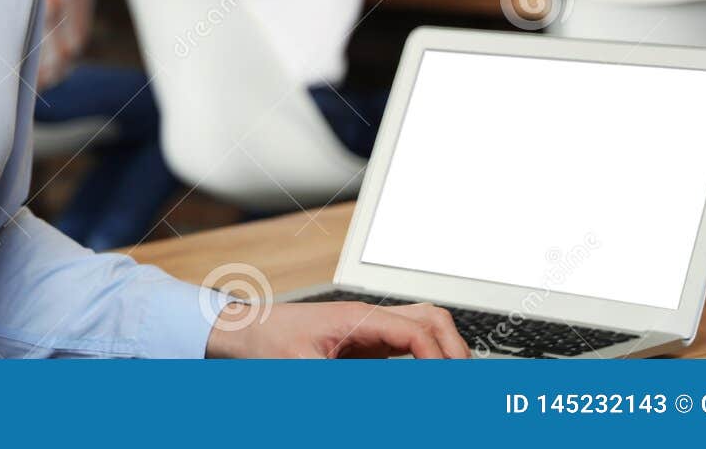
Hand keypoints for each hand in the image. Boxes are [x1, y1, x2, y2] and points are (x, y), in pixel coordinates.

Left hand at [205, 299, 470, 358]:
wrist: (240, 331)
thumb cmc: (264, 340)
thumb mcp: (303, 368)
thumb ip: (342, 384)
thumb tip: (384, 386)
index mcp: (358, 317)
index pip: (416, 331)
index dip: (437, 359)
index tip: (444, 383)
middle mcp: (368, 318)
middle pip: (430, 318)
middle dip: (454, 347)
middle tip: (466, 378)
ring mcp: (368, 329)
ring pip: (422, 326)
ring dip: (443, 349)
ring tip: (454, 378)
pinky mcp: (363, 344)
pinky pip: (405, 344)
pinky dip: (425, 358)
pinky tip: (428, 376)